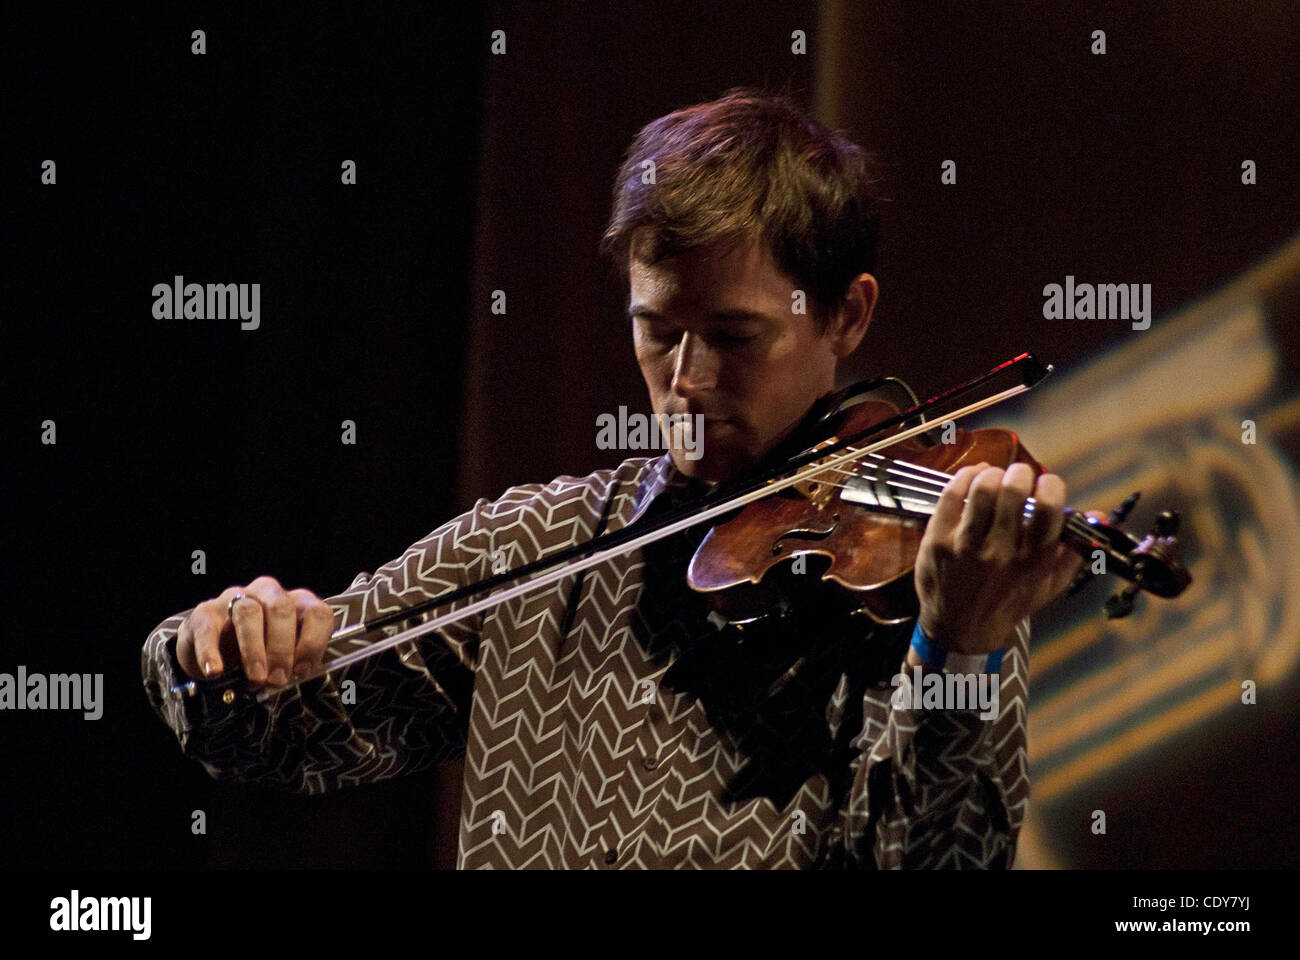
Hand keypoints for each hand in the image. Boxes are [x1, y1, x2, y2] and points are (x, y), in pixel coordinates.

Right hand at [175, 576, 334, 685]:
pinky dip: (212, 652)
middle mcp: (268, 593)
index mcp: (295, 603)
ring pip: (248, 612)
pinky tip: (216, 671)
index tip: (302, 671)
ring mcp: (235, 598)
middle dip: (282, 648)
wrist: (212, 651)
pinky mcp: (205, 612)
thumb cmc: (256, 653)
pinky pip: (209, 628)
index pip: (316, 612)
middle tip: (277, 679)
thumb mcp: (280, 657)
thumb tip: (295, 675)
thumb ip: (292, 662)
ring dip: (254, 649)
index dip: (313, 642)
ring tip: (256, 678)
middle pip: (281, 608)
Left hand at [913, 462, 1103, 655]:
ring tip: (996, 477)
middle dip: (1019, 473)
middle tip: (1019, 475)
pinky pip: (951, 495)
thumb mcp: (1049, 585)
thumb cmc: (1009, 603)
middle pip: (1012, 491)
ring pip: (981, 490)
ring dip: (992, 474)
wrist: (960, 629)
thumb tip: (1100, 516)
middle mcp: (1000, 552)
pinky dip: (965, 476)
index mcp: (1033, 561)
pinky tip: (973, 476)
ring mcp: (966, 545)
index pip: (1048, 509)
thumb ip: (1075, 551)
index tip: (1046, 484)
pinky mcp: (938, 540)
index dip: (1050, 486)